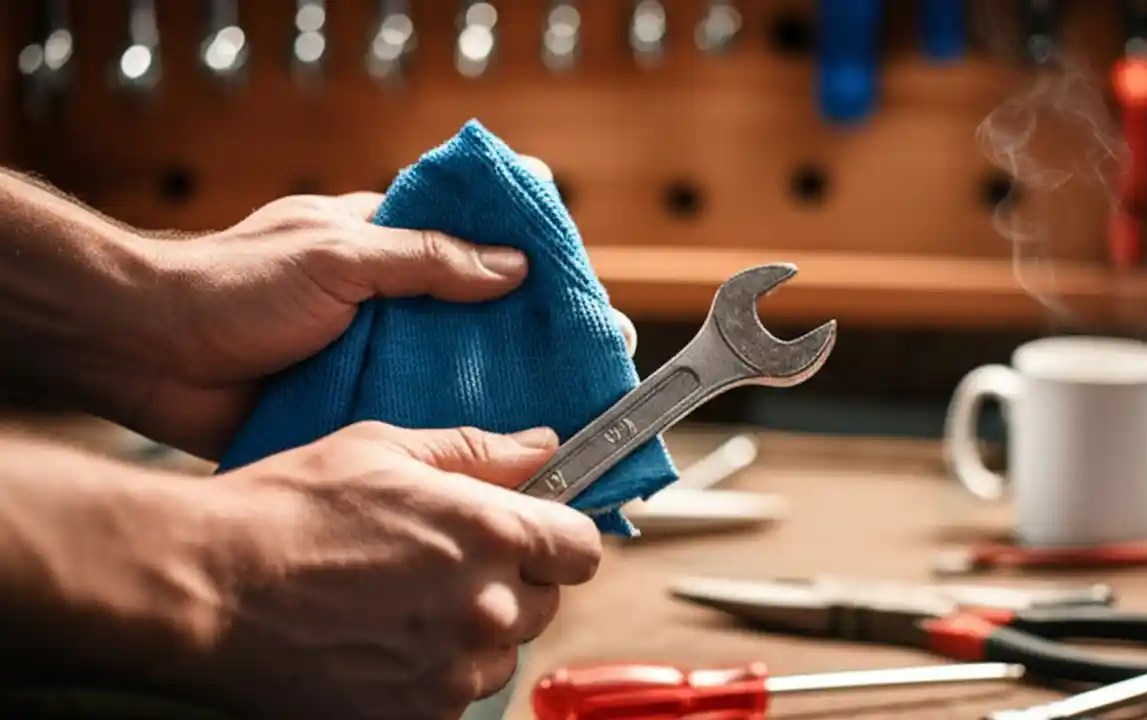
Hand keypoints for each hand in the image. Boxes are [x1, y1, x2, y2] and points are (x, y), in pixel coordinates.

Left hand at [129, 192, 635, 458]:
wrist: (144, 355)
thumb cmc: (231, 286)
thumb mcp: (337, 254)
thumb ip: (424, 261)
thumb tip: (511, 268)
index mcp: (380, 248)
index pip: (472, 247)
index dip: (529, 267)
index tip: (581, 295)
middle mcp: (381, 304)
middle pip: (470, 321)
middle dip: (526, 344)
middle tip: (587, 371)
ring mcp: (365, 359)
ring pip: (445, 376)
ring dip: (492, 396)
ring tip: (559, 422)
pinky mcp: (344, 410)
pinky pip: (407, 422)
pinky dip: (444, 438)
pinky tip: (493, 461)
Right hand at [190, 422, 599, 719]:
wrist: (204, 590)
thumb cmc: (285, 512)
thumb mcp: (383, 449)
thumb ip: (477, 451)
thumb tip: (542, 446)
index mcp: (487, 533)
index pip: (581, 550)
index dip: (558, 540)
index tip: (532, 537)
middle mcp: (484, 608)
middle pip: (544, 604)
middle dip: (508, 583)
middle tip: (441, 566)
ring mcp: (450, 673)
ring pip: (499, 655)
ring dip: (469, 635)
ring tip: (399, 606)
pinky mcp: (416, 719)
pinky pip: (453, 698)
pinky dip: (429, 678)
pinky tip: (377, 644)